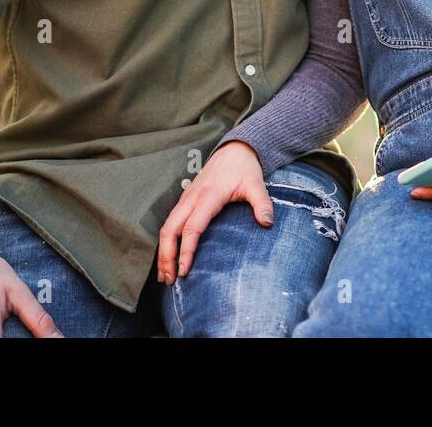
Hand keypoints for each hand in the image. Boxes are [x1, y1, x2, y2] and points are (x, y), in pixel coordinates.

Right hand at [157, 140, 268, 282]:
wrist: (234, 150)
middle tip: (169, 281)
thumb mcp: (257, 184)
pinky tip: (169, 257)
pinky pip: (169, 223)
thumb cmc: (244, 169)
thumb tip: (268, 223)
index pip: (192, 228)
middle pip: (170, 230)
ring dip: (163, 252)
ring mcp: (185, 199)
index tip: (185, 271)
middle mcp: (191, 199)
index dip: (186, 251)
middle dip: (166, 257)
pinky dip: (165, 242)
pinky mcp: (184, 201)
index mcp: (208, 196)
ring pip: (166, 228)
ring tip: (166, 276)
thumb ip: (262, 203)